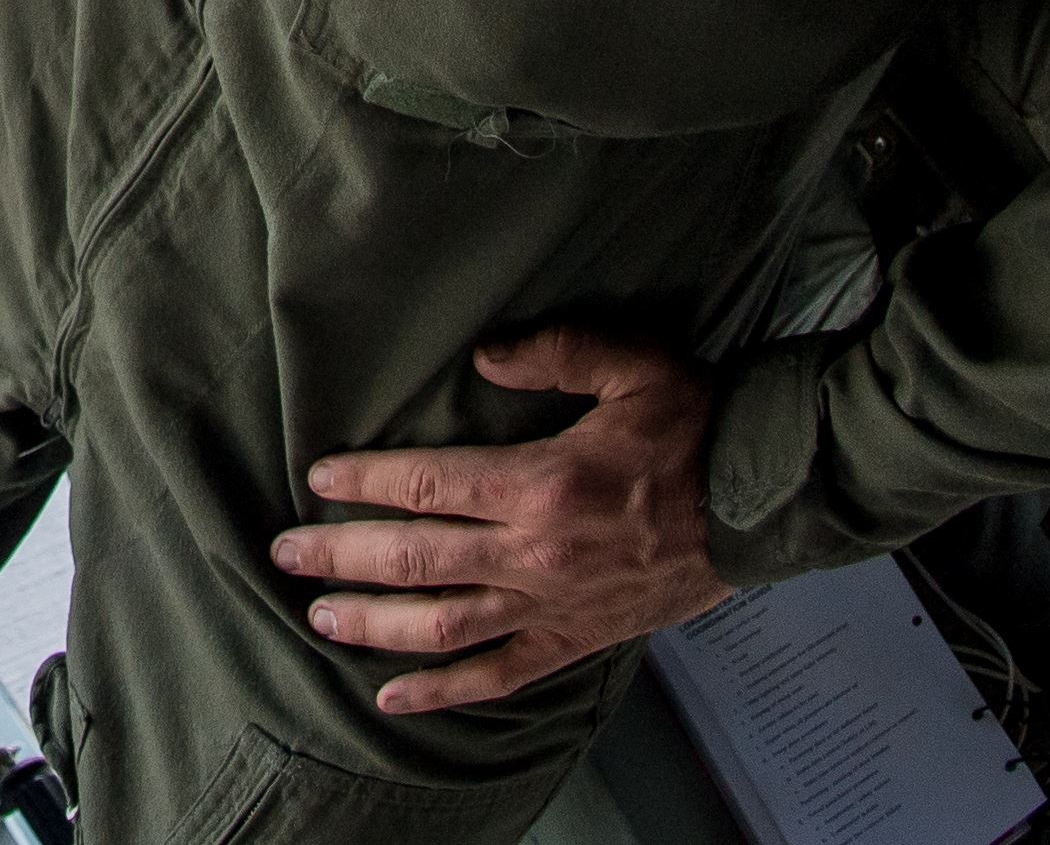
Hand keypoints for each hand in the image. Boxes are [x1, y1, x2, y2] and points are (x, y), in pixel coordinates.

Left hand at [272, 335, 726, 712]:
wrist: (764, 505)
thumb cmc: (698, 429)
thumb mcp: (634, 364)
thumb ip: (555, 352)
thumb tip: (483, 359)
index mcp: (541, 483)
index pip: (426, 486)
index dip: (364, 484)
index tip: (317, 481)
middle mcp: (536, 554)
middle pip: (416, 559)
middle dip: (342, 556)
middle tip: (285, 553)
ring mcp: (553, 606)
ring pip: (444, 626)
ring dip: (375, 624)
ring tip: (320, 618)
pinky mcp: (576, 642)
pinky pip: (499, 677)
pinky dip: (443, 692)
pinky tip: (393, 697)